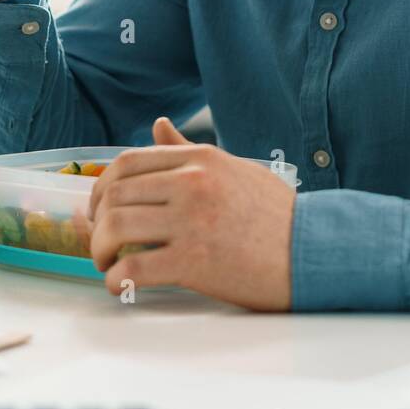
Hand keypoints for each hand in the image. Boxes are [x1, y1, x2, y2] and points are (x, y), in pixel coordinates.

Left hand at [87, 118, 295, 310]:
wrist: (313, 252)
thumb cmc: (276, 214)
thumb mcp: (235, 168)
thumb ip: (189, 150)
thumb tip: (157, 124)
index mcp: (200, 158)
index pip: (126, 162)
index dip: (101, 187)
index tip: (100, 208)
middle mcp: (192, 182)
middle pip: (114, 194)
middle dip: (96, 222)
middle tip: (100, 242)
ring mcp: (192, 221)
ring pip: (115, 227)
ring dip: (100, 250)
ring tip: (108, 263)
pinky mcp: (194, 261)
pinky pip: (133, 267)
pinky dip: (116, 278)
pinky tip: (120, 284)